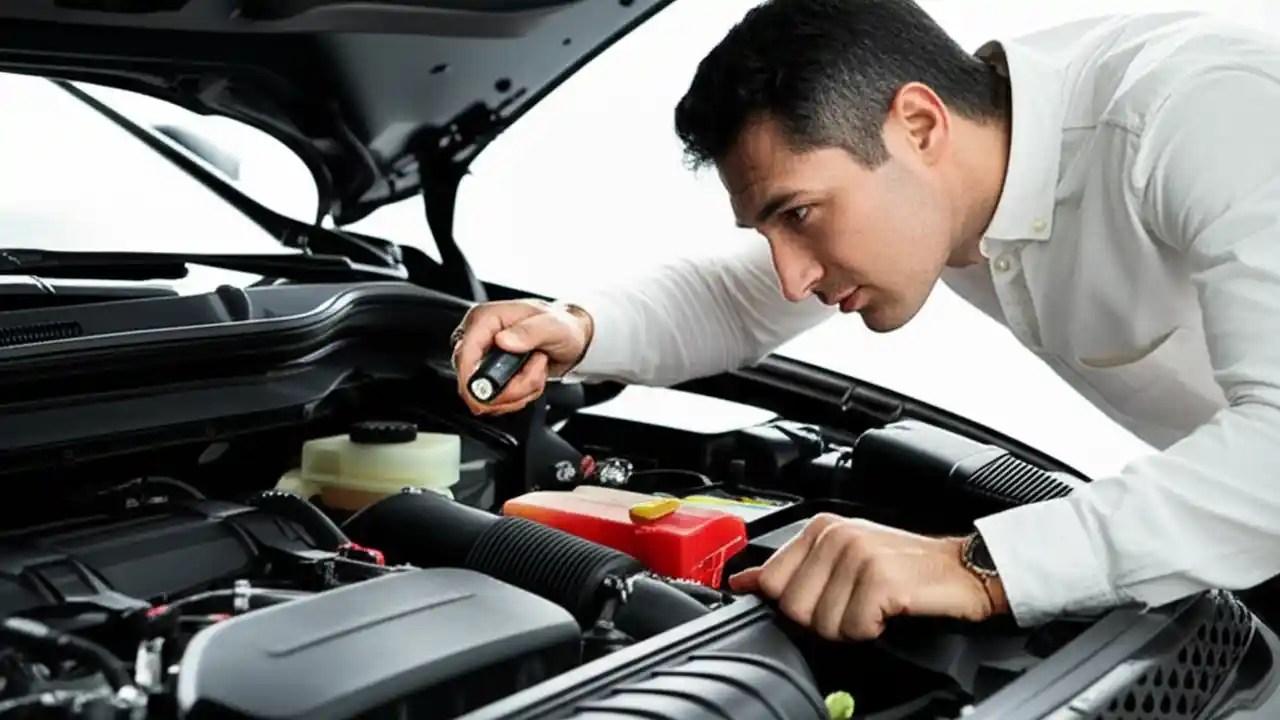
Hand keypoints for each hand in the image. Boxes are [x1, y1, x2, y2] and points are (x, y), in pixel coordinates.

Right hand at [451, 299, 593, 415]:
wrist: (572, 340)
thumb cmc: (561, 327)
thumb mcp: (552, 326)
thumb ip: (529, 332)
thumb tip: (504, 340)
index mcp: (487, 318)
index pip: (465, 352)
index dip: (472, 378)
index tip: (488, 395)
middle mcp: (481, 337)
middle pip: (473, 380)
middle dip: (509, 388)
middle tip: (535, 373)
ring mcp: (485, 357)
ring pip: (487, 395)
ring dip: (518, 391)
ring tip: (536, 369)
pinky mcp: (491, 374)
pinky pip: (496, 399)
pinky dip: (518, 396)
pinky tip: (530, 377)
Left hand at [728, 514, 1008, 640]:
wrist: (963, 570)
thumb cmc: (905, 567)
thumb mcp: (842, 558)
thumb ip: (791, 569)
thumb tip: (744, 582)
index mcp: (820, 528)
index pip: (771, 582)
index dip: (795, 604)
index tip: (823, 600)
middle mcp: (836, 536)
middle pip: (794, 608)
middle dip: (823, 619)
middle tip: (855, 605)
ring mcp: (858, 555)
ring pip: (822, 623)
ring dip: (850, 627)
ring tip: (873, 607)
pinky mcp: (881, 580)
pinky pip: (854, 628)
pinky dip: (872, 631)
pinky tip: (889, 613)